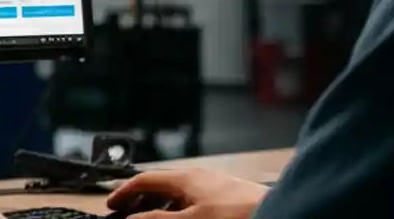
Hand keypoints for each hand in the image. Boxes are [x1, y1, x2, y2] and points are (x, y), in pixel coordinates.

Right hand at [107, 168, 268, 218]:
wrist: (281, 214)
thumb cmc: (240, 215)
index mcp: (186, 178)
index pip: (144, 179)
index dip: (124, 192)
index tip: (112, 205)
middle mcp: (198, 178)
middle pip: (159, 186)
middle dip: (140, 201)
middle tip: (127, 214)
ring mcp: (213, 187)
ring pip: (176, 195)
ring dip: (159, 207)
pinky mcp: (226, 199)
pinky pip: (191, 201)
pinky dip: (177, 210)